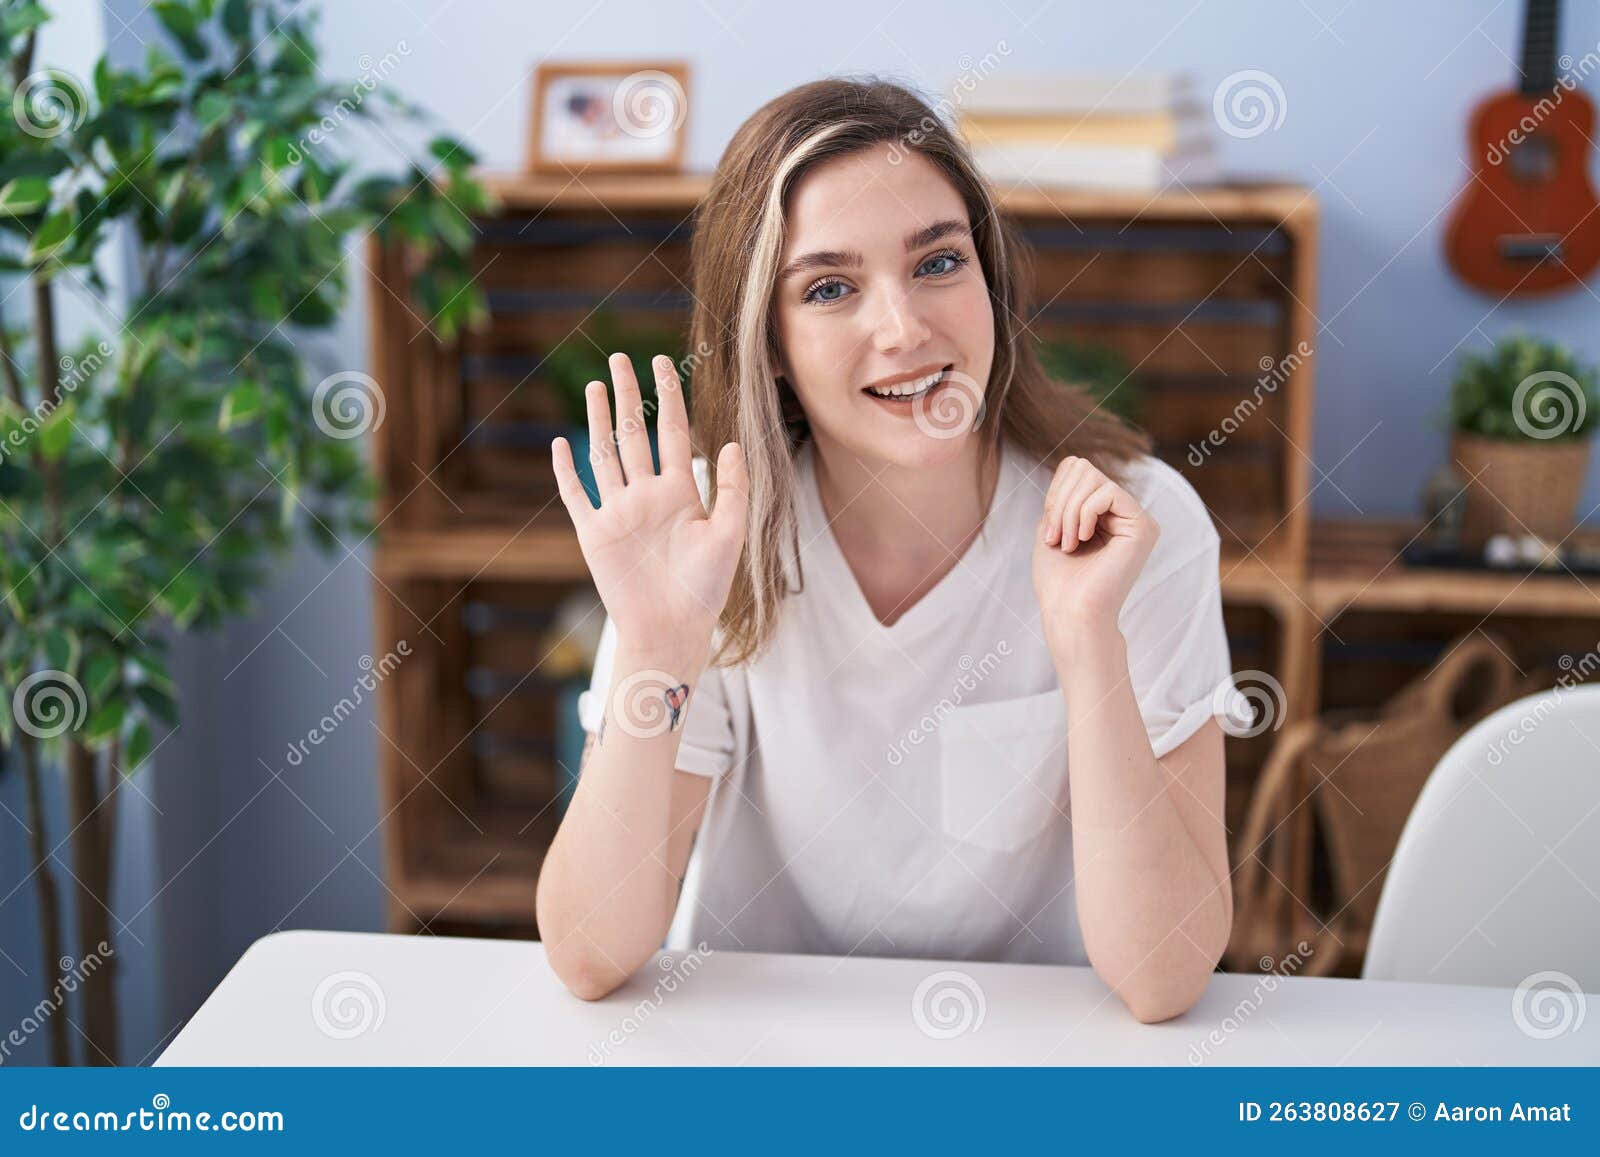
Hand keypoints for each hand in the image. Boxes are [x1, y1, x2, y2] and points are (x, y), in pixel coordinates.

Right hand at [552, 352, 747, 652]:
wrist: (671, 630)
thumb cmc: (705, 590)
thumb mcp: (730, 535)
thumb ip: (733, 490)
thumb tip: (733, 443)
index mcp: (680, 492)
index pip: (672, 431)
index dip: (667, 396)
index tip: (662, 362)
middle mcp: (647, 495)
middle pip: (635, 433)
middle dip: (627, 394)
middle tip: (620, 357)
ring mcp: (619, 512)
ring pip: (606, 455)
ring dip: (599, 420)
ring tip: (594, 386)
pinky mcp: (595, 534)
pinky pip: (576, 496)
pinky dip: (566, 471)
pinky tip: (561, 444)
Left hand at [1032, 456, 1158, 648]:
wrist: (1070, 613)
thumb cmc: (1059, 580)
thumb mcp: (1053, 525)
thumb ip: (1066, 493)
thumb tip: (1074, 462)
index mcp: (1105, 514)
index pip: (1077, 469)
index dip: (1056, 492)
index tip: (1049, 531)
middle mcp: (1125, 513)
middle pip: (1084, 467)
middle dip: (1060, 501)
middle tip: (1056, 538)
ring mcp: (1137, 519)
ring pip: (1093, 476)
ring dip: (1067, 511)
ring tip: (1067, 543)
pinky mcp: (1143, 526)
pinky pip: (1106, 491)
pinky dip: (1083, 514)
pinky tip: (1082, 540)